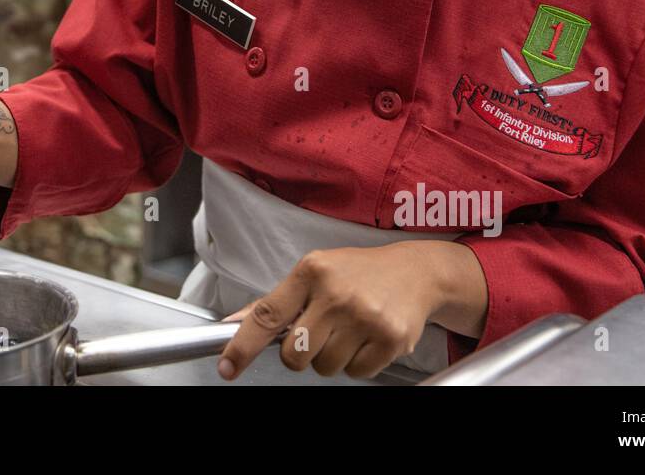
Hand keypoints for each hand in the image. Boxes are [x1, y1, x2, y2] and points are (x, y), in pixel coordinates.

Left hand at [218, 242, 477, 380]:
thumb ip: (276, 302)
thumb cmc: (357, 272)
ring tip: (349, 330)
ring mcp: (365, 316)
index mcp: (312, 271)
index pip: (267, 315)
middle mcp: (336, 292)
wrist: (416, 271)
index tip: (228, 367)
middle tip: (319, 334)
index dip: (243, 345)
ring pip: (325, 367)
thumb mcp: (314, 273)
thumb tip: (233, 325)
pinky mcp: (390, 338)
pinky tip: (367, 338)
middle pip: (296, 354)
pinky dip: (357, 363)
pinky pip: (356, 373)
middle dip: (302, 353)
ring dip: (332, 357)